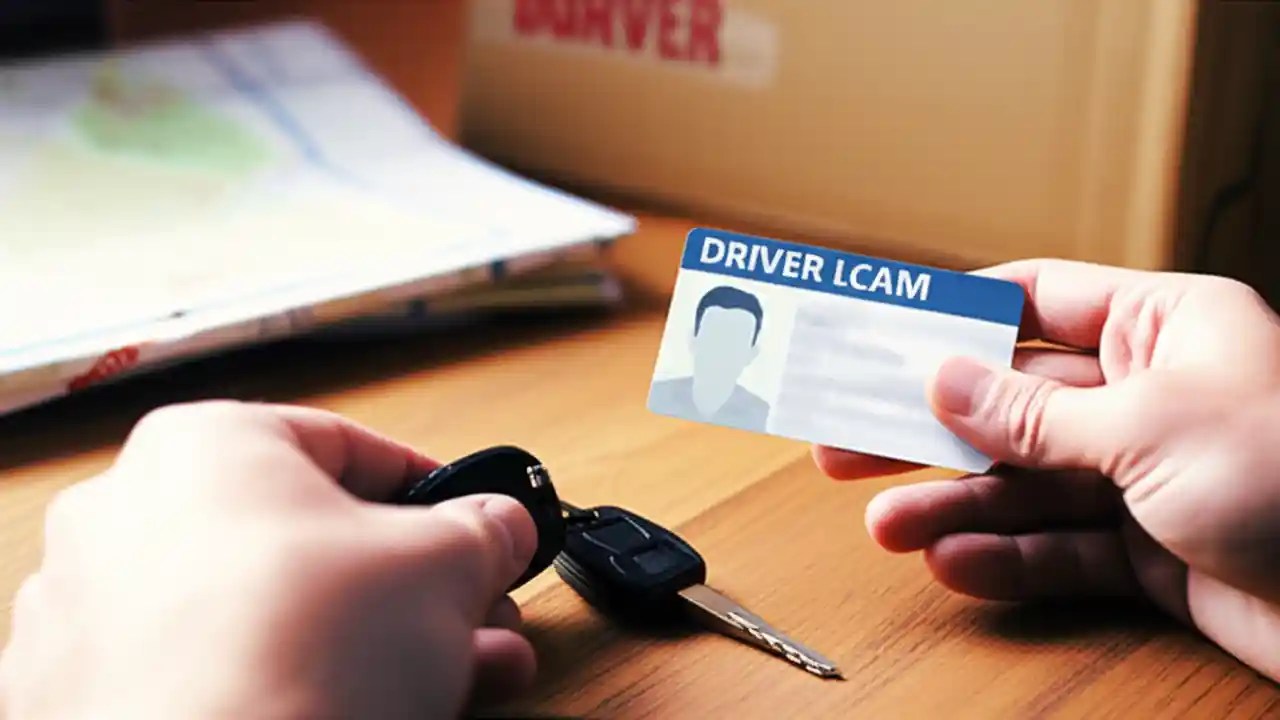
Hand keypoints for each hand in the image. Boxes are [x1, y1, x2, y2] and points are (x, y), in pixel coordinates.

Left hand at [0, 401, 537, 718]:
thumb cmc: (303, 652)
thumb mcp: (445, 565)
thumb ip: (481, 531)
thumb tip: (498, 527)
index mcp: (202, 445)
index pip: (346, 445)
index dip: (430, 489)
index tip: (471, 524)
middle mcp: (127, 513)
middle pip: (308, 537)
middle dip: (410, 581)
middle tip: (470, 610)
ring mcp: (95, 614)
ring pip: (268, 608)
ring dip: (370, 634)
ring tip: (457, 671)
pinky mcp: (91, 698)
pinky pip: (220, 667)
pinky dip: (296, 676)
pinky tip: (378, 703)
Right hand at [813, 259, 1279, 681]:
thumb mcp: (1148, 428)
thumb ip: (1035, 411)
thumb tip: (944, 378)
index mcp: (1168, 326)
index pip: (1039, 301)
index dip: (954, 316)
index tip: (878, 332)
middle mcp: (1154, 392)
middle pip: (1016, 401)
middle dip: (931, 426)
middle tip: (844, 439)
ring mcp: (1151, 473)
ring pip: (1029, 484)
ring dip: (958, 506)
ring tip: (886, 524)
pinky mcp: (1154, 548)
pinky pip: (1065, 547)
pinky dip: (1011, 558)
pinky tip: (956, 565)